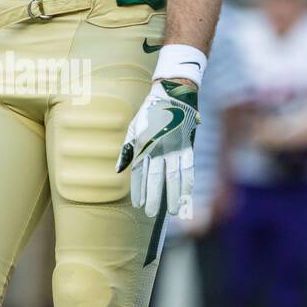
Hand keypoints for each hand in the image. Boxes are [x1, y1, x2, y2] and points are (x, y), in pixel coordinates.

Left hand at [116, 79, 199, 216]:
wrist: (174, 93)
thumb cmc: (151, 112)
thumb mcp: (134, 127)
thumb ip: (127, 150)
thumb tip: (118, 170)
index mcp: (144, 143)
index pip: (139, 171)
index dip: (138, 189)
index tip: (138, 204)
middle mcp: (159, 147)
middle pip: (156, 177)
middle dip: (154, 197)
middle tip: (151, 213)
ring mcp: (175, 147)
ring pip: (174, 176)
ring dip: (173, 195)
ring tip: (172, 211)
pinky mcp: (188, 146)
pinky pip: (188, 168)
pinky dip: (188, 183)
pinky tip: (187, 196)